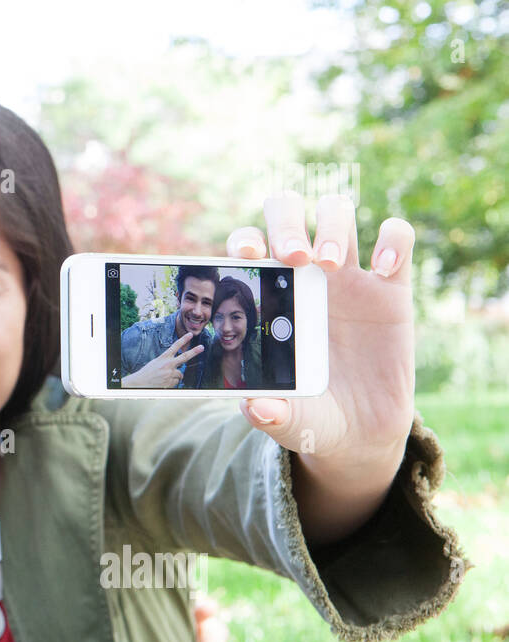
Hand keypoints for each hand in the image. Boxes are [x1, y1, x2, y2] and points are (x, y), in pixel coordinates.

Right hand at [121, 331, 204, 387]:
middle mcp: (168, 364)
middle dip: (194, 351)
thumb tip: (177, 367)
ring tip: (165, 378)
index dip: (183, 340)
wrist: (139, 383)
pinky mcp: (171, 382)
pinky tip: (164, 383)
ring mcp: (170, 373)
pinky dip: (172, 383)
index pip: (175, 346)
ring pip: (180, 374)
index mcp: (163, 358)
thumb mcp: (156, 363)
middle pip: (184, 357)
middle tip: (202, 347)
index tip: (190, 334)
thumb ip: (167, 362)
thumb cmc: (147, 373)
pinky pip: (176, 382)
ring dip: (175, 376)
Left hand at [227, 193, 415, 538]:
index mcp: (267, 295)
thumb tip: (255, 407)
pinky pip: (398, 237)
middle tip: (293, 256)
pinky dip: (392, 240)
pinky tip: (382, 270)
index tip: (246, 255)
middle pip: (289, 211)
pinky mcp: (392, 287)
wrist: (359, 431)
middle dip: (287, 221)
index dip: (244, 239)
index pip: (248, 245)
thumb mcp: (288, 419)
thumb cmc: (310, 414)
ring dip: (332, 225)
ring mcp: (349, 276)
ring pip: (337, 211)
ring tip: (329, 264)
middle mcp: (304, 275)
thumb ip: (269, 414)